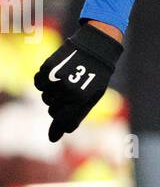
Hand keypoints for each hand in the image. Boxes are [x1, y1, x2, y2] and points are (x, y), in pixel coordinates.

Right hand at [33, 23, 123, 140]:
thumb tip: (52, 139)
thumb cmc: (94, 78)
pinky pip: (38, 84)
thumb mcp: (90, 99)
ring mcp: (56, 80)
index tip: (69, 112)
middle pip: (53, 111)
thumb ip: (72, 119)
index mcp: (81, 101)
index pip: (63, 122)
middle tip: (75, 89)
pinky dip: (45, 82)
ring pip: (45, 98)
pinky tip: (58, 74)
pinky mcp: (47, 69)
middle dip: (61, 104)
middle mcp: (67, 91)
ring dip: (53, 92)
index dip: (65, 119)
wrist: (94, 48)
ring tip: (69, 79)